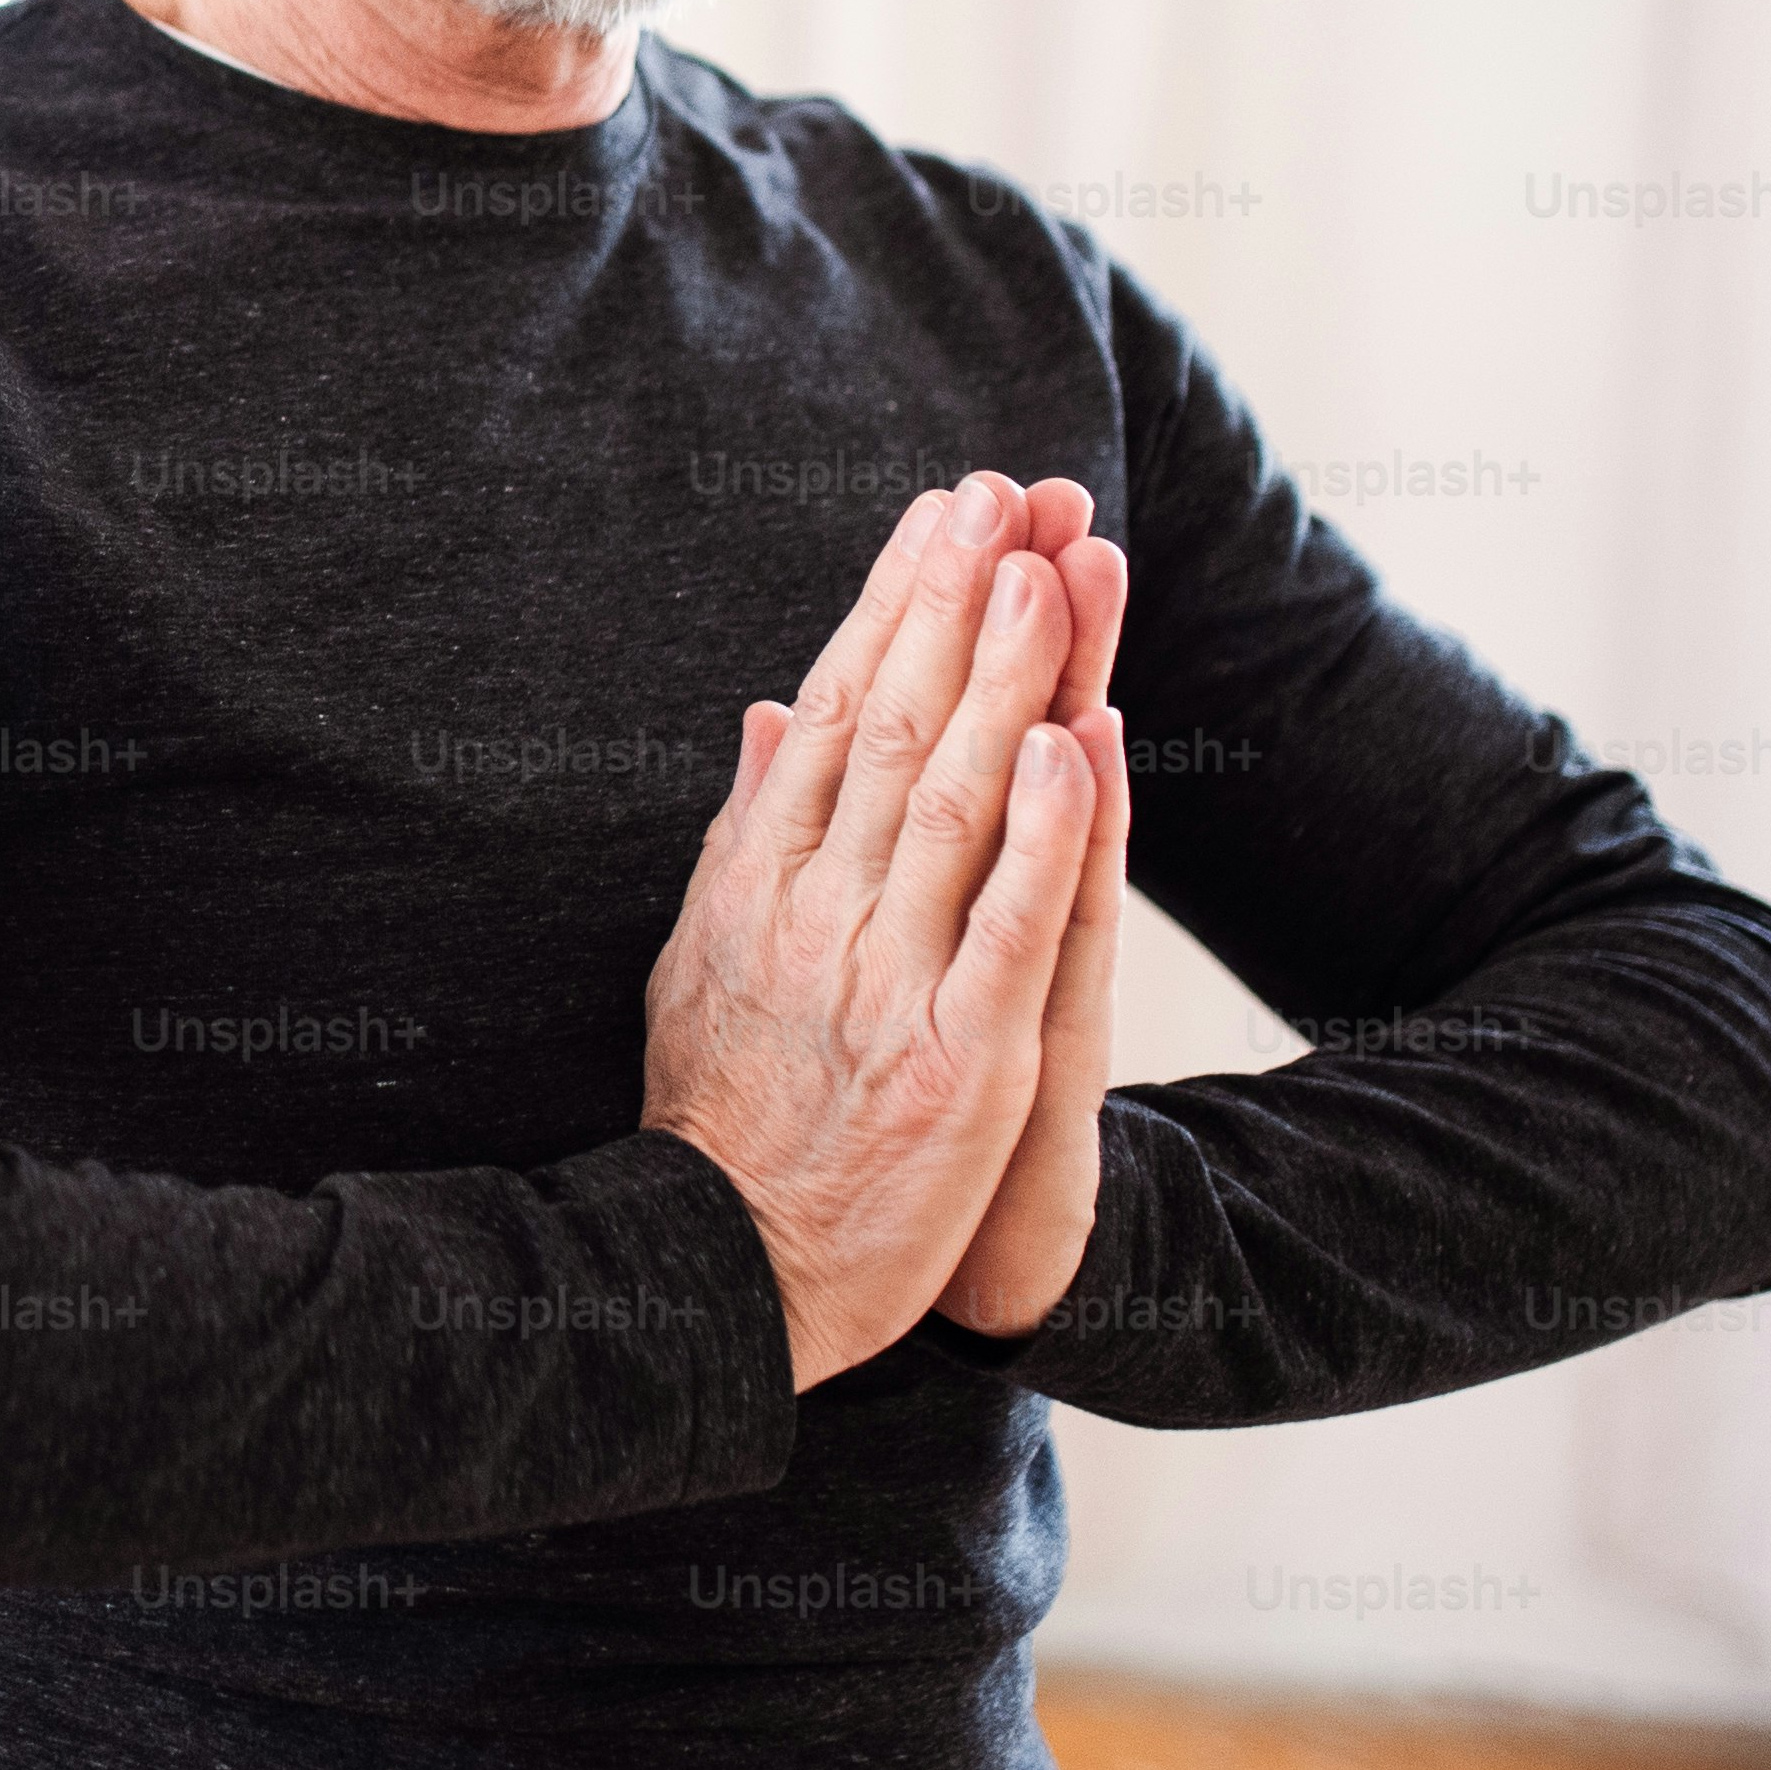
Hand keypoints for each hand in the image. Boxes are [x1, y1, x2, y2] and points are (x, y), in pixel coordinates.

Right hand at [639, 474, 1098, 1391]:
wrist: (717, 1275)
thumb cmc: (716, 1122)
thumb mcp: (699, 961)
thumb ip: (744, 835)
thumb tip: (770, 715)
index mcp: (758, 882)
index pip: (836, 709)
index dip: (895, 604)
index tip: (941, 514)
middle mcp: (816, 913)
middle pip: (896, 728)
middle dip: (956, 601)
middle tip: (1007, 494)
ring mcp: (886, 981)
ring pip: (953, 800)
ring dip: (1006, 678)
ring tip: (1048, 573)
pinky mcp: (960, 1055)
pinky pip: (1006, 925)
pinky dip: (1040, 832)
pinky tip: (1071, 745)